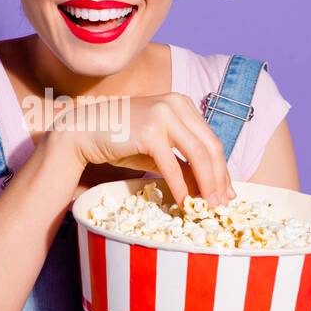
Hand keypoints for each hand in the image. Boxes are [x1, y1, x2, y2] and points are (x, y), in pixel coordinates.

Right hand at [49, 91, 235, 206]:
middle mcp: (176, 104)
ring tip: (207, 207)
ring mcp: (164, 114)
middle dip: (219, 179)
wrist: (83, 131)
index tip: (226, 192)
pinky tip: (184, 202)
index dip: (222, 169)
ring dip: (206, 184)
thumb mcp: (157, 150)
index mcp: (182, 104)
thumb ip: (182, 162)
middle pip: (210, 147)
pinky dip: (181, 187)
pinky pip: (173, 165)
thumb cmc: (119, 140)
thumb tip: (207, 188)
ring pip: (198, 155)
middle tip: (221, 204)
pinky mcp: (150, 130)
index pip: (211, 140)